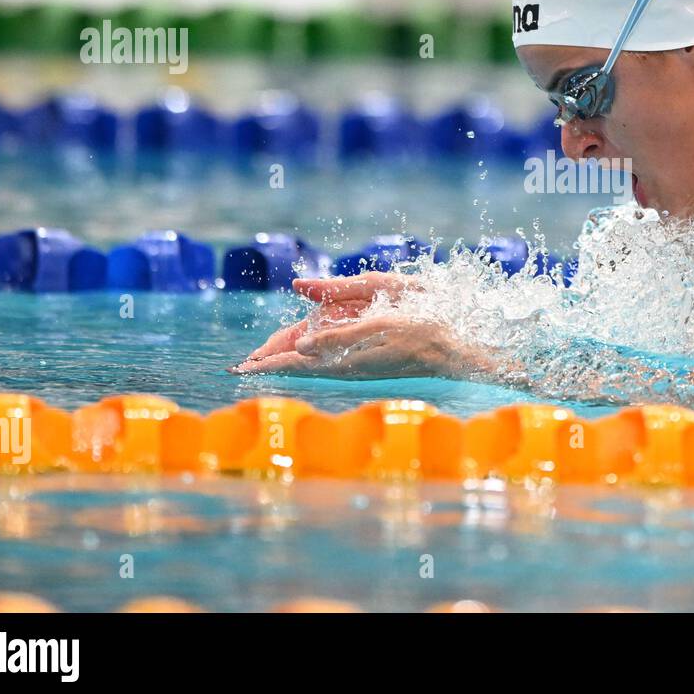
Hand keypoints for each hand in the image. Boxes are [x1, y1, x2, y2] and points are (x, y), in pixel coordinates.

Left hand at [231, 312, 481, 379]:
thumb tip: (303, 346)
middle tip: (244, 367)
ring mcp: (356, 368)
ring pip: (312, 367)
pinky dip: (309, 362)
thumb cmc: (418, 332)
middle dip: (272, 363)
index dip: (268, 363)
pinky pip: (328, 366)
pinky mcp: (366, 366)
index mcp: (344, 357)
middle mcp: (346, 367)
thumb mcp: (377, 325)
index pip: (296, 361)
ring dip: (288, 364)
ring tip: (263, 364)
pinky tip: (306, 360)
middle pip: (300, 366)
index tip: (241, 369)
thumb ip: (339, 336)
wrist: (452, 353)